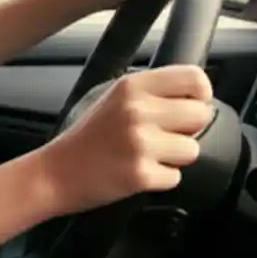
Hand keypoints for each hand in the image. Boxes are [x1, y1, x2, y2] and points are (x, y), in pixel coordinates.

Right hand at [36, 66, 215, 215]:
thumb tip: (197, 96)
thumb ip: (152, 92)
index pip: (194, 77)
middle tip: (164, 136)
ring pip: (193, 149)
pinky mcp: (141, 174)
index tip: (190, 105)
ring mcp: (140, 143)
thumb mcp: (114, 98)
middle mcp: (137, 110)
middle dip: (188, 129)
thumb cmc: (88, 138)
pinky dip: (160, 179)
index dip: (200, 95)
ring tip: (147, 155)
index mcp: (132, 86)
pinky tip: (137, 172)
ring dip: (175, 157)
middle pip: (201, 114)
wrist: (55, 173)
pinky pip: (175, 177)